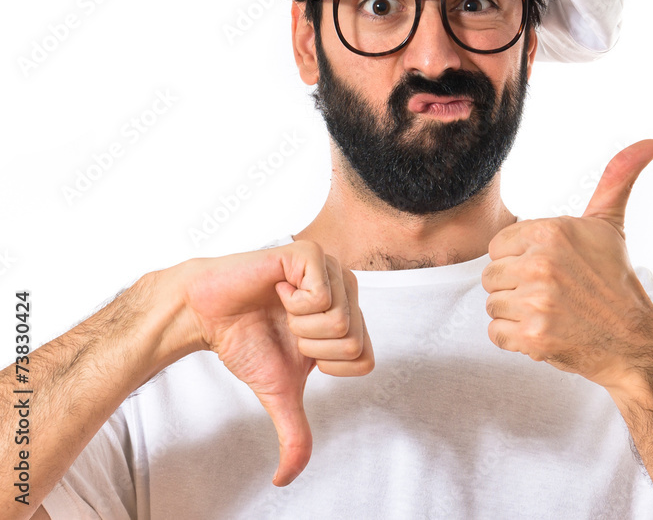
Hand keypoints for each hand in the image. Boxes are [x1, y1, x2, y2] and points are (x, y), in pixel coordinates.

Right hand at [167, 239, 373, 485]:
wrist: (207, 314)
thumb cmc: (247, 342)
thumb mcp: (278, 391)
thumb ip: (295, 431)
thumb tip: (285, 480)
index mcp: (349, 319)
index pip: (364, 361)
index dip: (324, 365)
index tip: (297, 348)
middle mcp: (346, 290)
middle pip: (352, 341)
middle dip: (309, 346)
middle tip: (286, 327)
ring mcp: (331, 268)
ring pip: (339, 319)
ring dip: (299, 324)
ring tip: (280, 307)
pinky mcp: (309, 253)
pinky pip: (321, 294)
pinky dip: (292, 302)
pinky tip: (277, 289)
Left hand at [481, 139, 652, 389]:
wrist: (635, 341)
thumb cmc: (616, 281)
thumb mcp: (610, 224)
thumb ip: (617, 177)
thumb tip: (652, 141)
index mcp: (551, 231)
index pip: (498, 245)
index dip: (520, 259)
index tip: (551, 269)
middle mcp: (541, 263)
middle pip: (491, 275)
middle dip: (516, 287)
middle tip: (553, 294)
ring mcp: (536, 302)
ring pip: (492, 304)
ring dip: (516, 313)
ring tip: (550, 313)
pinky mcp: (533, 337)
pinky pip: (496, 333)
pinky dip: (516, 339)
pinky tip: (545, 332)